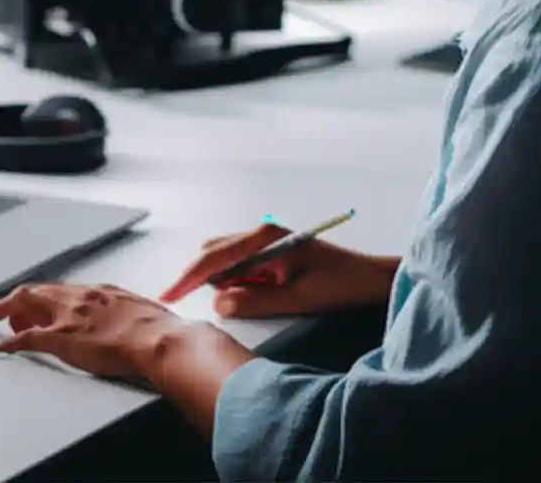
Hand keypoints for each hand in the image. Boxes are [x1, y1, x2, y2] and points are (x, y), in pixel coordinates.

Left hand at [0, 281, 257, 436]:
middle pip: (35, 290)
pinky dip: (6, 342)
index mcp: (100, 291)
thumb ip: (136, 314)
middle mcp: (80, 297)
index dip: (44, 298)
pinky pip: (25, 338)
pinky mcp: (63, 337)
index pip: (62, 289)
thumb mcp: (147, 313)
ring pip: (21, 304)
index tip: (37, 306)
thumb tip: (146, 323)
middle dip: (11, 299)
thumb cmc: (163, 331)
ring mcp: (69, 316)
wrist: (165, 339)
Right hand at [159, 223, 399, 317]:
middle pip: (212, 252)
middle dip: (199, 278)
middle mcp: (262, 235)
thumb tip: (218, 302)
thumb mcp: (297, 298)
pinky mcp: (271, 256)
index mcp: (265, 238)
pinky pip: (240, 268)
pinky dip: (234, 284)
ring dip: (220, 283)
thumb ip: (255, 300)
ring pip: (224, 260)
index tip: (168, 296)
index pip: (213, 256)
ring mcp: (266, 244)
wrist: (372, 280)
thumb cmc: (342, 283)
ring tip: (232, 305)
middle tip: (186, 304)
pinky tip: (245, 299)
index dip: (187, 278)